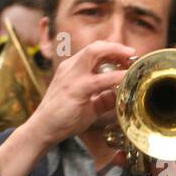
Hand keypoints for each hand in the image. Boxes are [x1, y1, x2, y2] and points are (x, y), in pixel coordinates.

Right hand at [0, 40, 136, 175]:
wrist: (43, 129)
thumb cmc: (63, 117)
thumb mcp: (87, 104)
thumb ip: (104, 97)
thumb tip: (122, 94)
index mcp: (71, 68)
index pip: (93, 50)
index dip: (112, 50)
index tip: (127, 57)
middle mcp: (70, 67)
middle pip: (95, 46)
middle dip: (116, 47)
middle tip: (132, 54)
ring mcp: (72, 76)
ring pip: (95, 52)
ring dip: (117, 54)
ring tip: (131, 62)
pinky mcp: (76, 89)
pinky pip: (100, 79)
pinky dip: (116, 76)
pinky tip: (126, 79)